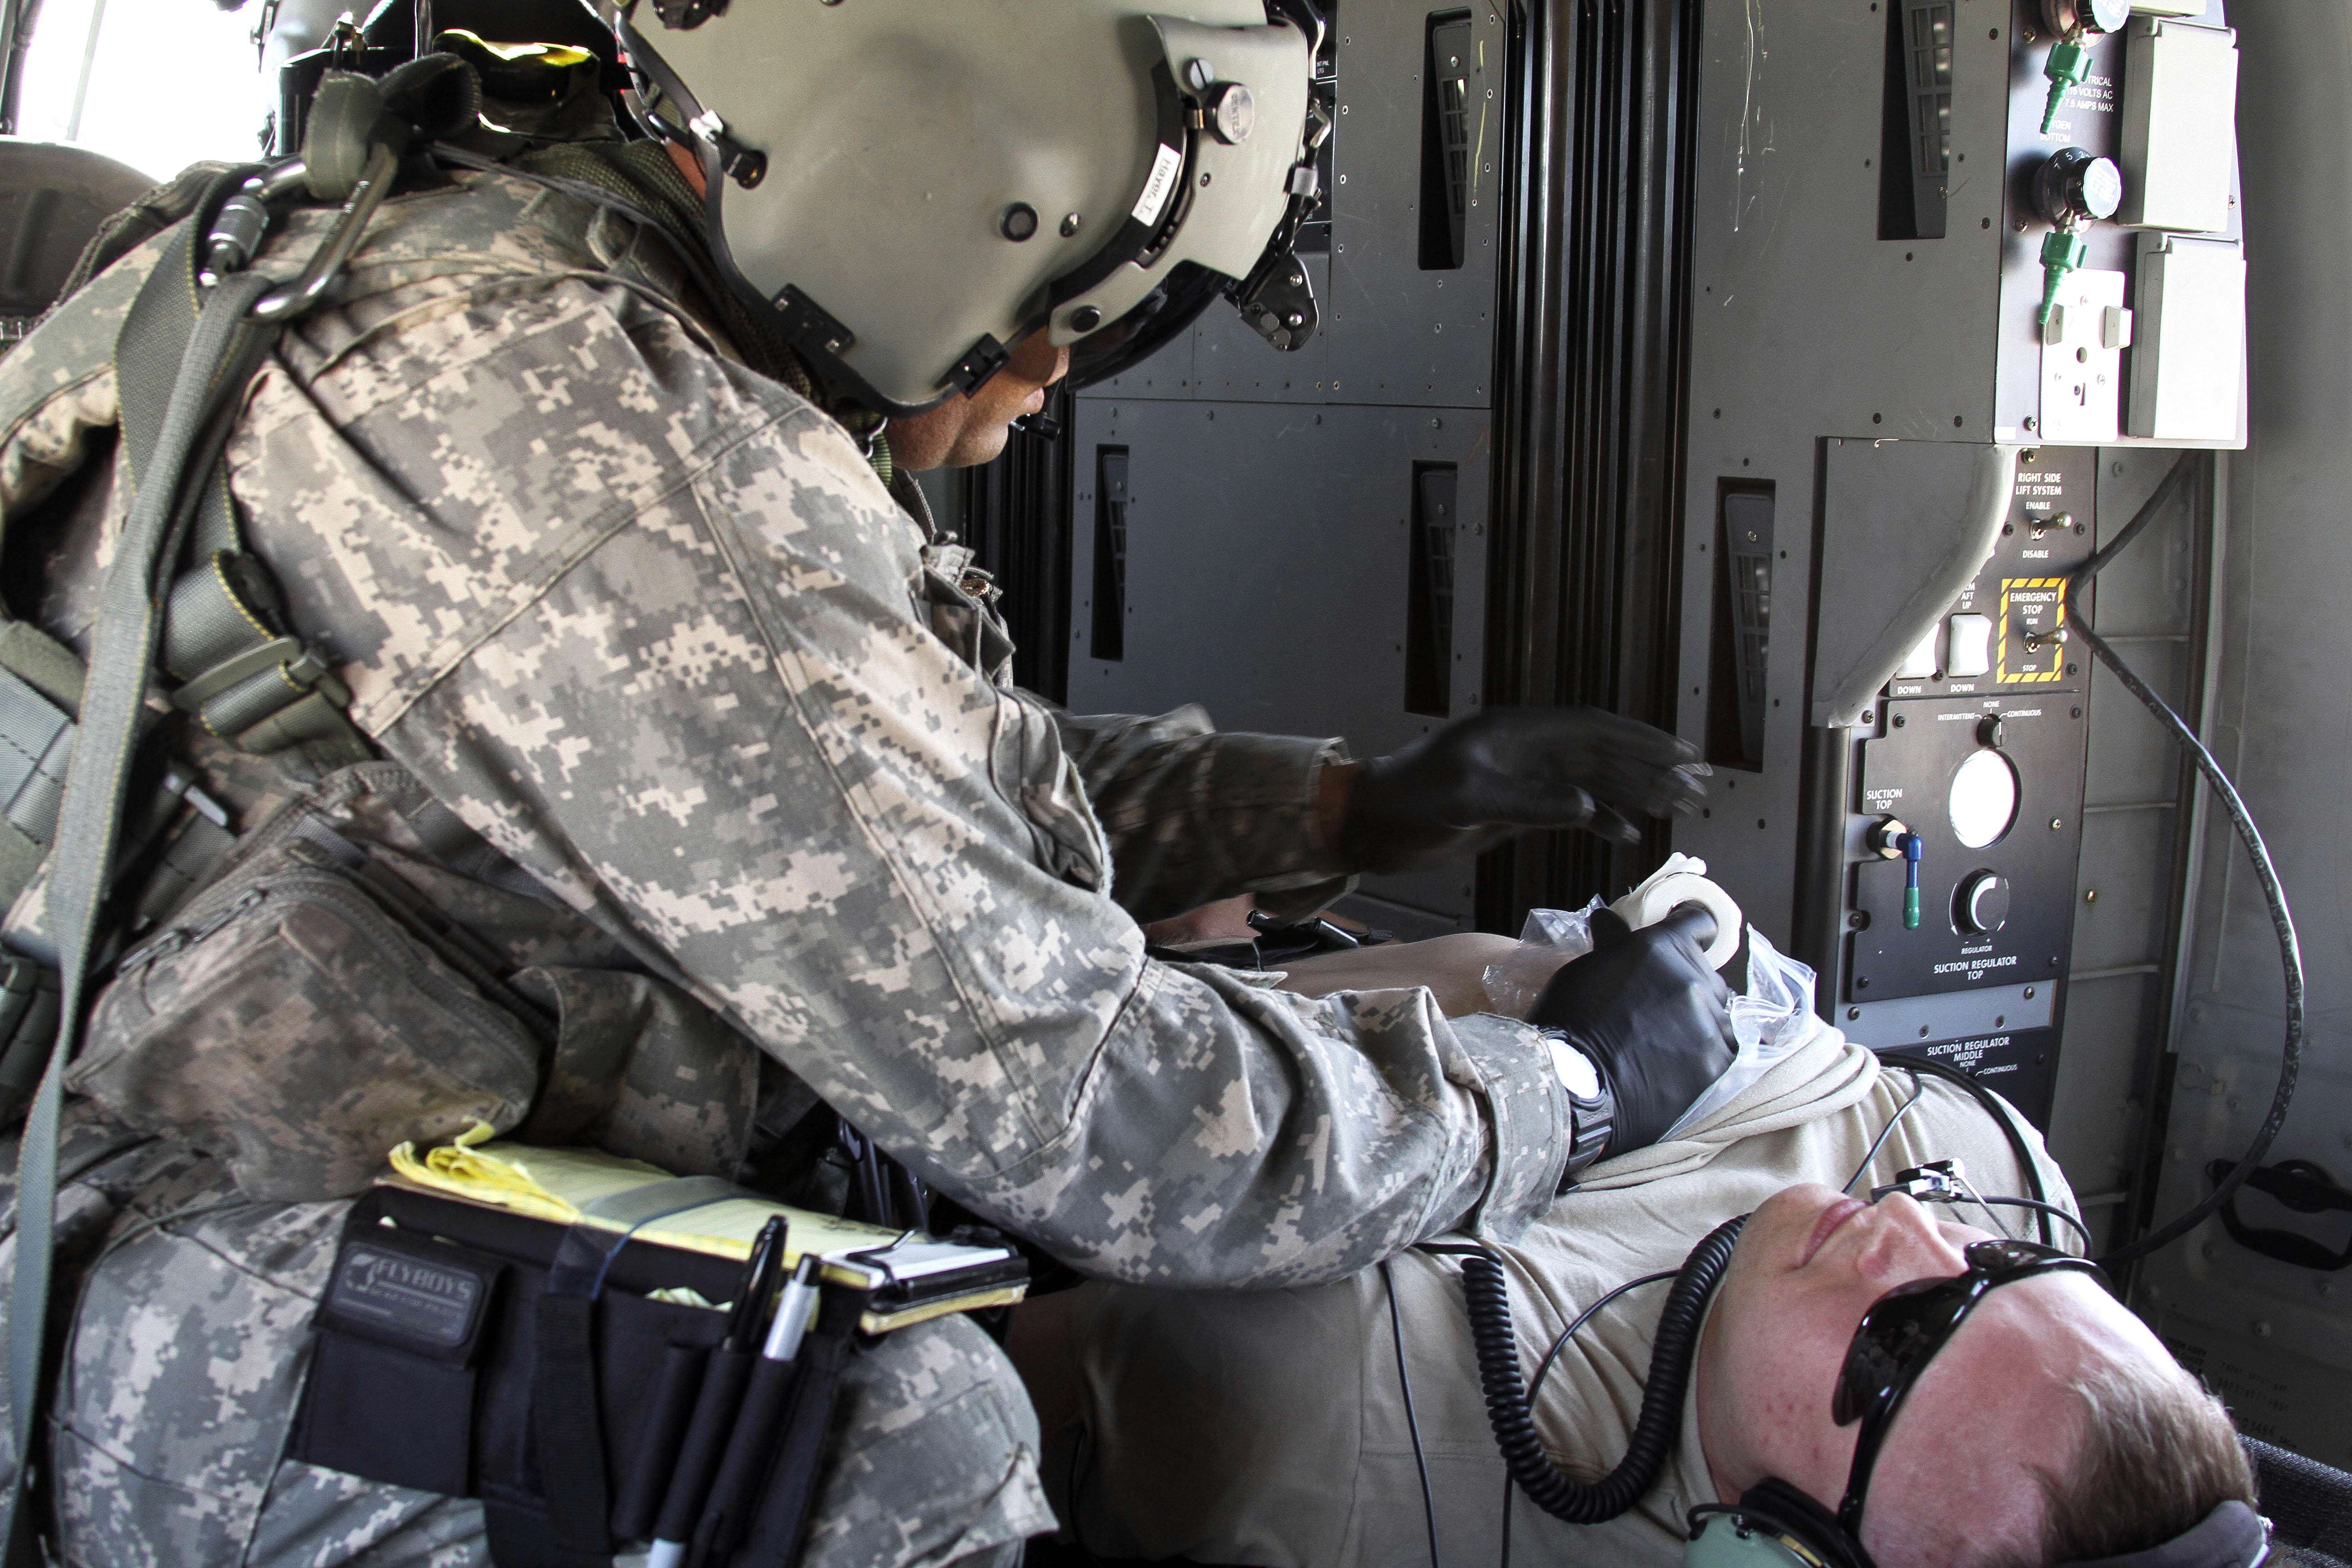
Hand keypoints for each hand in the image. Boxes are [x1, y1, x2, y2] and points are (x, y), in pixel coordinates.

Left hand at [1335, 707, 1704, 874]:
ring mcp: (1522, 779)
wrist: (1371, 825)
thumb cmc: (1408, 803)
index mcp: (1517, 733)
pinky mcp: (1515, 808)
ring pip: (1592, 781)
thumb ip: (1526, 802)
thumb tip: (1587, 806)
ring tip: (1678, 805)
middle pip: (1602, 754)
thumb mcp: (1464, 800)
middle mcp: (1526, 750)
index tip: (1682, 752)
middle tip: (1697, 783)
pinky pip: (1570, 808)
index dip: (1640, 739)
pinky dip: (1601, 818)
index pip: (1592, 729)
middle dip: (1650, 767)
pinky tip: (1628, 833)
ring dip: (1634, 791)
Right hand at [1527, 909, 1736, 1154]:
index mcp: (1661, 948)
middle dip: (1686, 984)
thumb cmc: (1570, 1024)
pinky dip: (1704, 1055)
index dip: (1693, 928)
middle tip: (1658, 1007)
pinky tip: (1677, 1066)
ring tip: (1665, 1043)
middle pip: (1706, 973)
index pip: (1699, 922)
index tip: (1691, 935)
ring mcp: (1709, 1022)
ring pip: (1716, 1013)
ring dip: (1696, 1022)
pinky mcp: (1718, 1063)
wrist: (1574, 1086)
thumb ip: (1614, 945)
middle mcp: (1692, 979)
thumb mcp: (1585, 971)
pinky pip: (1722, 1050)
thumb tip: (1612, 922)